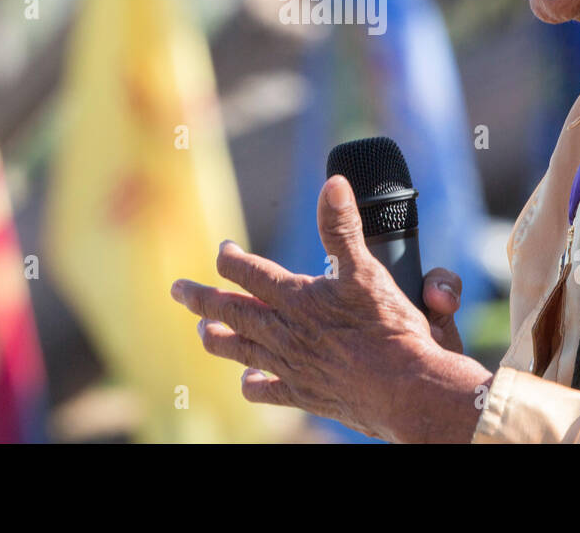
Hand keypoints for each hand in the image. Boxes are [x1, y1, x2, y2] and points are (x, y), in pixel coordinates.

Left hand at [170, 175, 490, 442]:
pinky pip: (269, 391)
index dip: (232, 258)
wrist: (402, 388)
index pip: (249, 273)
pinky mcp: (304, 394)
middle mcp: (284, 333)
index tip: (224, 249)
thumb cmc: (387, 328)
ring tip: (201, 332)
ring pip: (241, 350)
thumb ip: (343, 227)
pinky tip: (247, 385)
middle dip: (202, 298)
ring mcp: (291, 366)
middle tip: (177, 290)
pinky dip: (255, 386)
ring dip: (218, 338)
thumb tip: (332, 184)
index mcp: (295, 298)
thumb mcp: (366, 269)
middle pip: (231, 311)